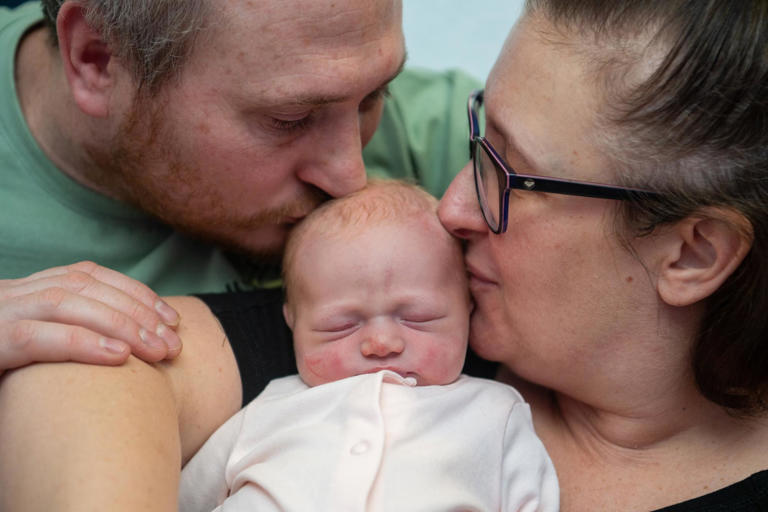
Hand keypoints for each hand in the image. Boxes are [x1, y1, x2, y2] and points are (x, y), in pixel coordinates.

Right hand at [0, 261, 181, 375]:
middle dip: (136, 312)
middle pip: (83, 287)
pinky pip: (35, 337)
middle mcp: (9, 295)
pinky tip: (118, 356)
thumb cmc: (6, 381)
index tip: (172, 319)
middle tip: (174, 343)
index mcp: (24, 293)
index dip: (135, 293)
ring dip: (120, 325)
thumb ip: (71, 338)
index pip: (88, 277)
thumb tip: (128, 349)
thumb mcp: (34, 354)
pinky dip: (82, 343)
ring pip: (64, 304)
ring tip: (157, 350)